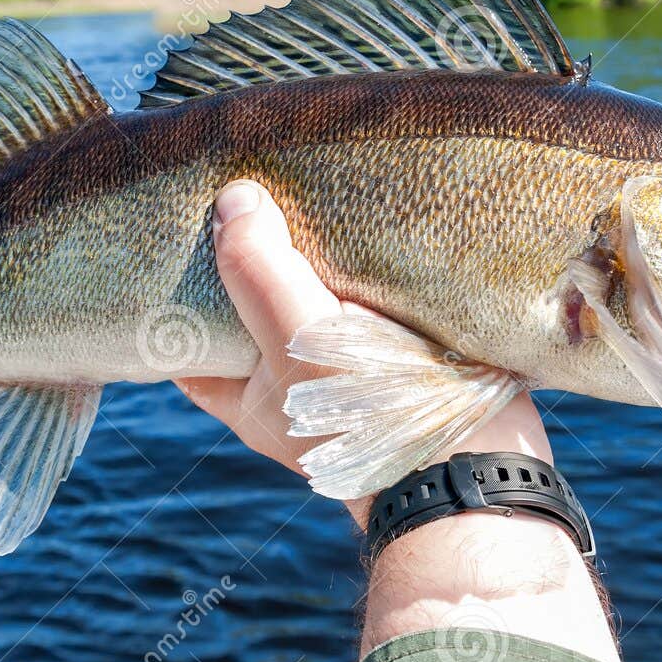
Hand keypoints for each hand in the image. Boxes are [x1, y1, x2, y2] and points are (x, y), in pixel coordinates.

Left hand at [175, 179, 552, 527]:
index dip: (182, 299)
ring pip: (320, 310)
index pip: (194, 347)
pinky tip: (373, 229)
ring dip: (321, 266)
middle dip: (258, 267)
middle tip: (254, 197)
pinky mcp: (403, 364)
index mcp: (251, 399)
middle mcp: (295, 392)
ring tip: (311, 196)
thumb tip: (231, 201)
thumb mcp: (299, 335)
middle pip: (258, 318)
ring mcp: (351, 380)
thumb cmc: (370, 410)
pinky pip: (376, 310)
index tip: (182, 242)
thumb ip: (260, 273)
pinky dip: (373, 276)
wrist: (479, 464)